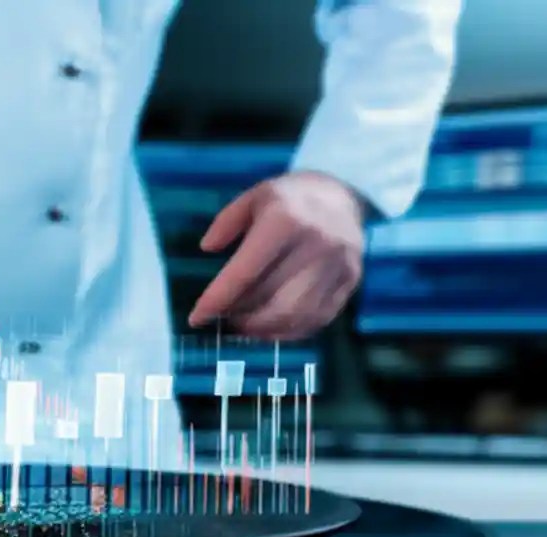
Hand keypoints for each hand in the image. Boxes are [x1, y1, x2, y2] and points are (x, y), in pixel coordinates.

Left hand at [188, 171, 365, 339]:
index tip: (196, 318)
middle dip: (240, 317)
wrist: (342, 195)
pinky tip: (269, 327)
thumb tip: (207, 248)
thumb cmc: (287, 199)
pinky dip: (289, 331)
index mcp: (286, 221)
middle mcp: (316, 245)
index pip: (245, 272)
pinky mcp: (350, 281)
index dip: (218, 299)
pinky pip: (317, 319)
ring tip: (243, 325)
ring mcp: (338, 265)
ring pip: (295, 316)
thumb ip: (226, 222)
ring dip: (263, 329)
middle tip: (222, 319)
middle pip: (271, 300)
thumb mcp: (252, 197)